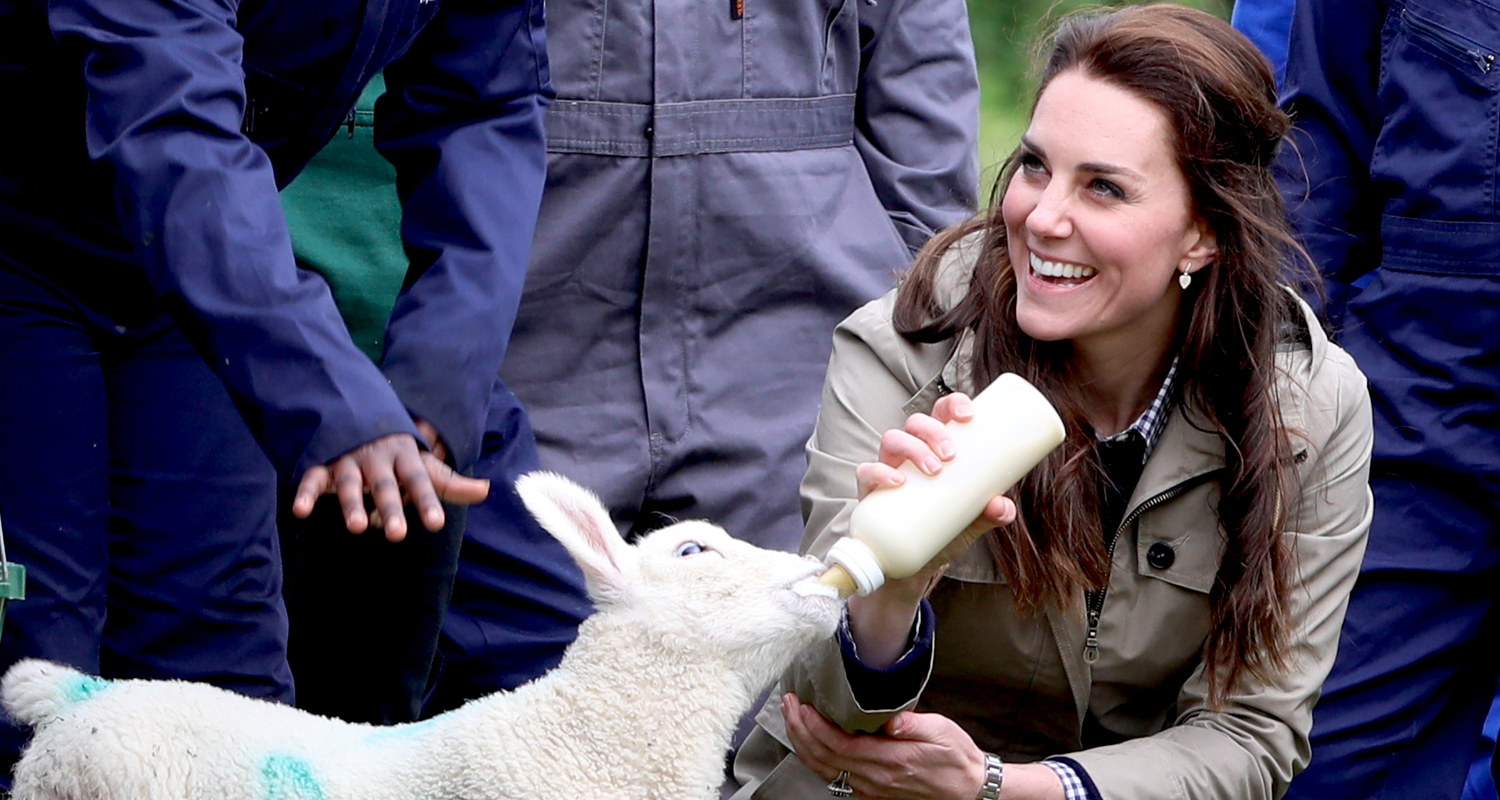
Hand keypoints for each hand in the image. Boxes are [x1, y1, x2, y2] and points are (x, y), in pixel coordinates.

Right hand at [291, 431, 489, 541]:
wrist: (357, 413)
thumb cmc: (398, 452)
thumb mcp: (425, 465)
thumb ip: (451, 483)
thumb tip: (486, 490)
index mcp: (405, 457)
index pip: (419, 481)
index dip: (427, 500)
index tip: (436, 524)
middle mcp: (378, 459)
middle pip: (385, 486)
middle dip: (389, 509)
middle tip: (397, 535)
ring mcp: (349, 460)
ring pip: (350, 483)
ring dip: (351, 504)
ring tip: (355, 528)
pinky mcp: (323, 464)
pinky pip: (313, 478)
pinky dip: (306, 493)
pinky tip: (300, 511)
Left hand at [783, 694, 985, 799]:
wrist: (969, 789)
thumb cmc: (956, 757)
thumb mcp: (941, 731)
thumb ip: (912, 723)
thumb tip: (889, 718)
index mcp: (891, 760)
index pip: (840, 744)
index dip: (816, 726)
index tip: (803, 705)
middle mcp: (876, 778)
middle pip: (824, 757)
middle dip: (800, 730)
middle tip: (789, 704)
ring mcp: (871, 789)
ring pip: (824, 770)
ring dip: (802, 744)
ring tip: (791, 719)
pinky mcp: (871, 792)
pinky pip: (834, 778)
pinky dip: (815, 759)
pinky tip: (809, 743)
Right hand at [846, 393, 1016, 664]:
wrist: (910, 565)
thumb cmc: (942, 530)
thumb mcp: (969, 522)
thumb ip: (989, 514)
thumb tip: (1004, 506)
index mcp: (934, 447)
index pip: (940, 412)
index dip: (952, 403)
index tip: (969, 414)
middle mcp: (909, 452)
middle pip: (915, 422)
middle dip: (933, 430)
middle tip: (951, 455)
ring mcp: (886, 468)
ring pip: (892, 439)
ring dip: (912, 448)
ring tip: (933, 469)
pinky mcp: (869, 491)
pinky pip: (866, 472)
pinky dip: (879, 472)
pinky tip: (897, 481)